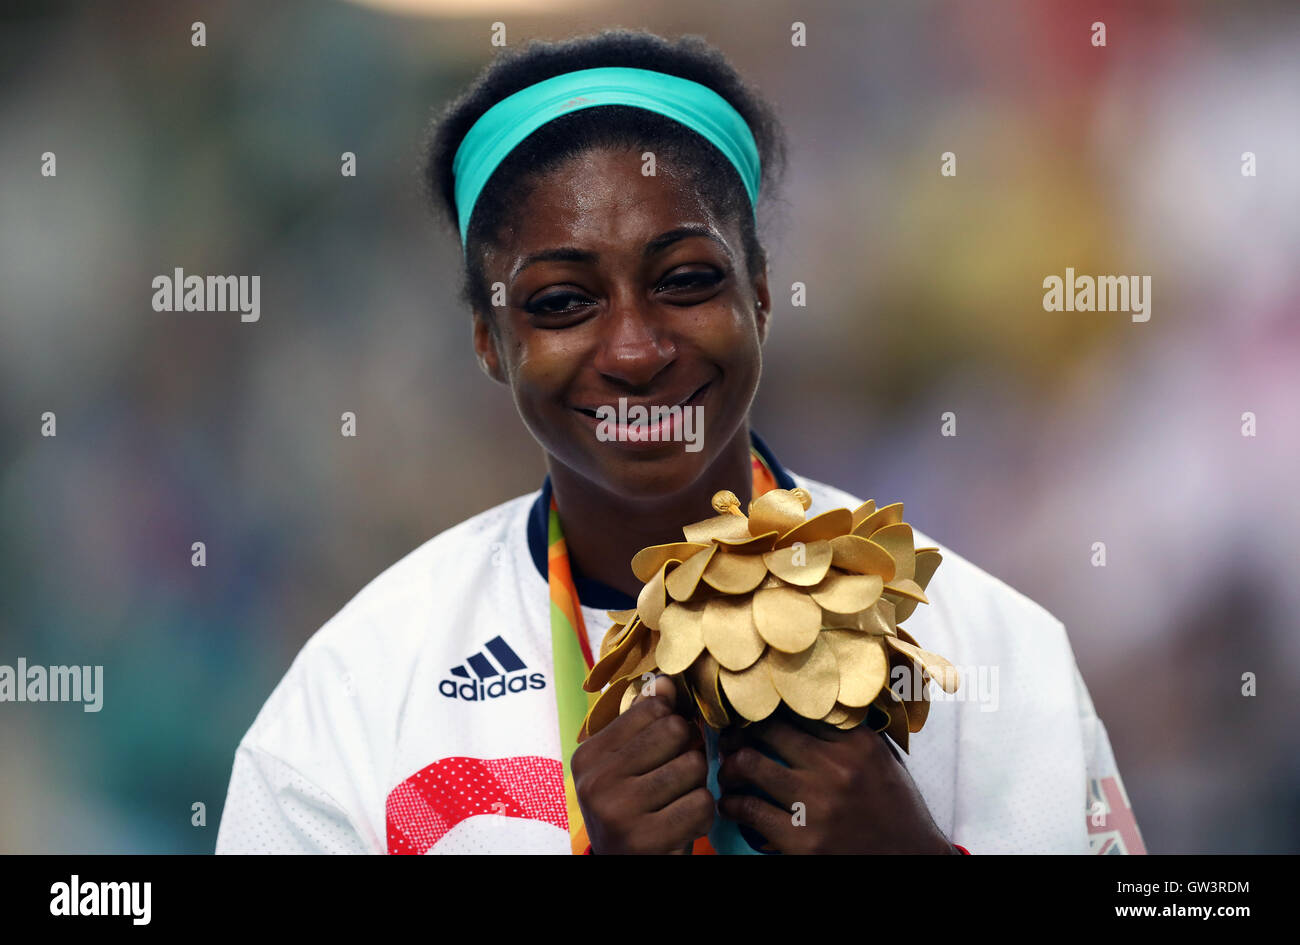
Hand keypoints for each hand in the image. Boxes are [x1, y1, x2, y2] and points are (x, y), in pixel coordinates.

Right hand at [572, 675, 714, 853]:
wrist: (624, 869)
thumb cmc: (634, 813)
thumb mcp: (629, 767)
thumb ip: (644, 724)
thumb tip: (666, 682)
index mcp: (588, 755)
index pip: (651, 709)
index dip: (673, 724)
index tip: (667, 749)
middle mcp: (596, 780)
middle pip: (675, 731)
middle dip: (688, 752)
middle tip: (679, 776)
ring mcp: (617, 810)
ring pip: (692, 765)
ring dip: (697, 784)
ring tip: (679, 801)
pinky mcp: (643, 839)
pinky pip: (701, 803)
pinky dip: (703, 814)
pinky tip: (685, 824)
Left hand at [716, 711, 955, 853]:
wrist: (910, 860)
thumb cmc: (896, 810)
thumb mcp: (882, 760)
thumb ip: (848, 733)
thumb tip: (806, 710)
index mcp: (857, 743)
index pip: (798, 710)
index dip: (767, 710)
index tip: (751, 715)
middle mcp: (836, 767)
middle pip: (767, 730)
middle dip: (739, 733)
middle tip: (730, 740)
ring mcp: (817, 804)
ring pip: (748, 764)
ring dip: (729, 768)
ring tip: (726, 774)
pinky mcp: (802, 840)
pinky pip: (749, 809)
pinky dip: (732, 804)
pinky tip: (730, 805)